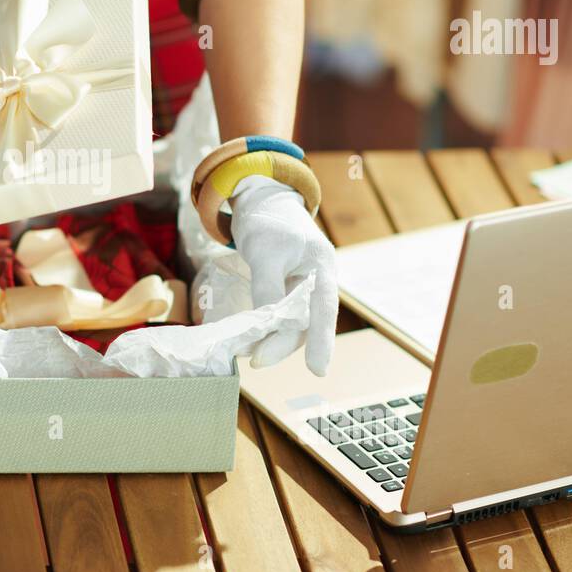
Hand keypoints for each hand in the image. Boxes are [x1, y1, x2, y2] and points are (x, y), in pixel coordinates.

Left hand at [230, 174, 338, 374]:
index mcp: (322, 266)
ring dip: (272, 339)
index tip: (317, 371)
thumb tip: (266, 326)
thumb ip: (267, 288)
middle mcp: (317, 280)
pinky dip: (266, 328)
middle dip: (282, 344)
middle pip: (305, 321)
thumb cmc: (267, 221)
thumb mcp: (264, 252)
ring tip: (248, 353)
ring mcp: (303, 286)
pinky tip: (250, 340)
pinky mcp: (286, 290)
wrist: (261, 201)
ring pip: (291, 322)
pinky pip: (280, 315)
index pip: (324, 310)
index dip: (322, 342)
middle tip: (256, 361)